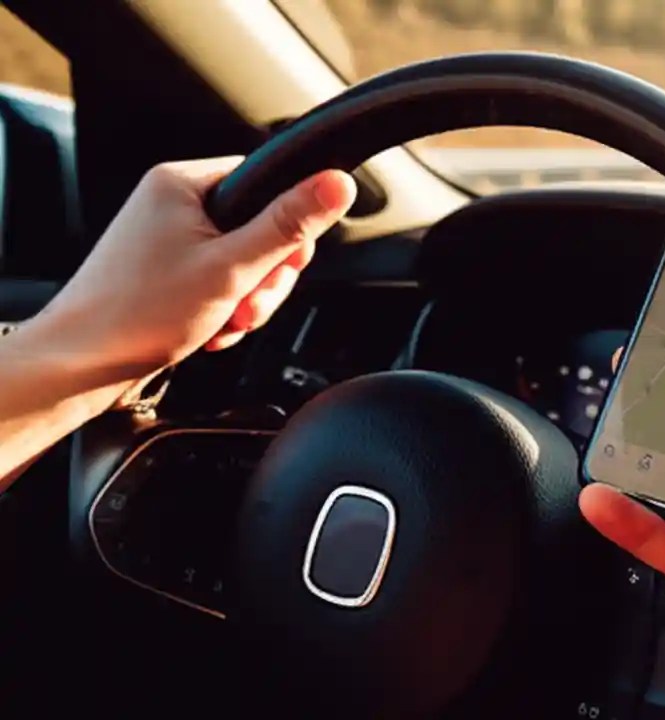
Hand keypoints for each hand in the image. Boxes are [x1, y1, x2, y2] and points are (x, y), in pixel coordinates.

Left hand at [30, 157, 354, 392]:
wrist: (81, 365)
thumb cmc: (138, 315)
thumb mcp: (232, 268)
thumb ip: (288, 226)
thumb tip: (337, 183)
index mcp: (182, 183)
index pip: (266, 182)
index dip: (287, 227)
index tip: (284, 262)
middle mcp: (172, 204)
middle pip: (260, 227)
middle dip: (265, 277)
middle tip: (248, 302)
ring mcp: (167, 239)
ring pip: (243, 261)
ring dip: (248, 299)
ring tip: (226, 322)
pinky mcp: (167, 271)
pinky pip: (220, 281)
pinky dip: (225, 308)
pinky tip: (212, 329)